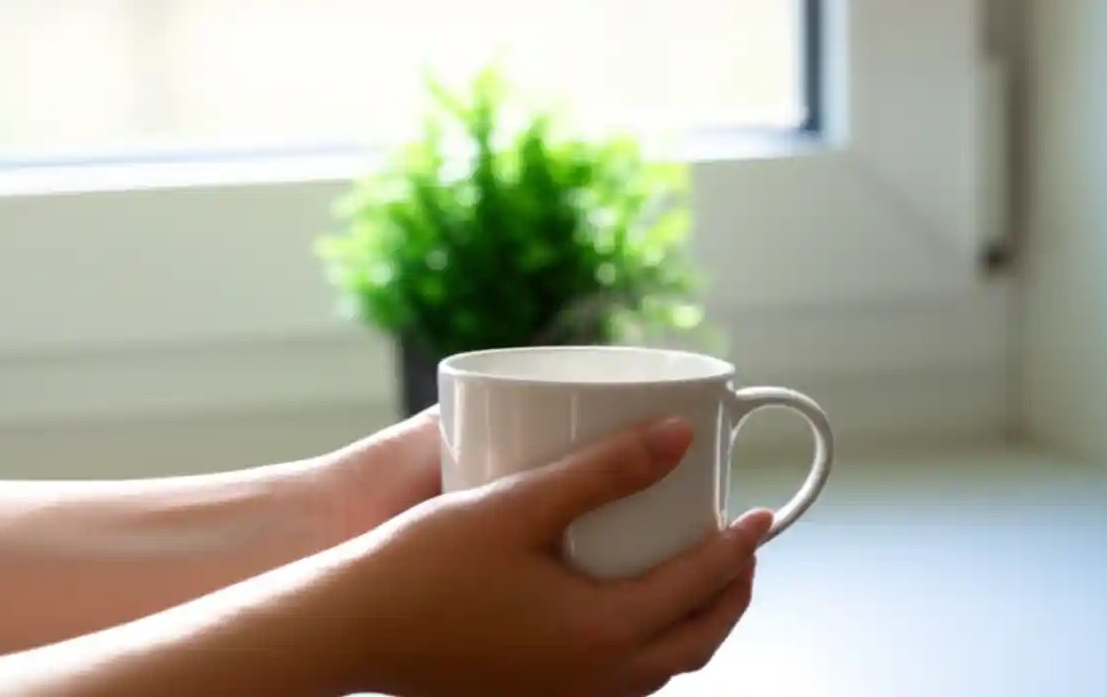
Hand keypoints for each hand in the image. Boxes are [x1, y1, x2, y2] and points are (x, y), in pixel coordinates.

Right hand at [335, 418, 771, 696]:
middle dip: (731, 594)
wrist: (347, 632)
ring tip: (699, 576)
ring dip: (694, 623)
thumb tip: (681, 435)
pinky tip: (630, 614)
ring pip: (662, 669)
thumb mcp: (517, 505)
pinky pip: (623, 683)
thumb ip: (603, 469)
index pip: (699, 586)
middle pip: (696, 641)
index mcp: (600, 634)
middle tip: (741, 548)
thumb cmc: (421, 566)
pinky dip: (651, 648)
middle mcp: (595, 682)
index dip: (739, 547)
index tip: (760, 515)